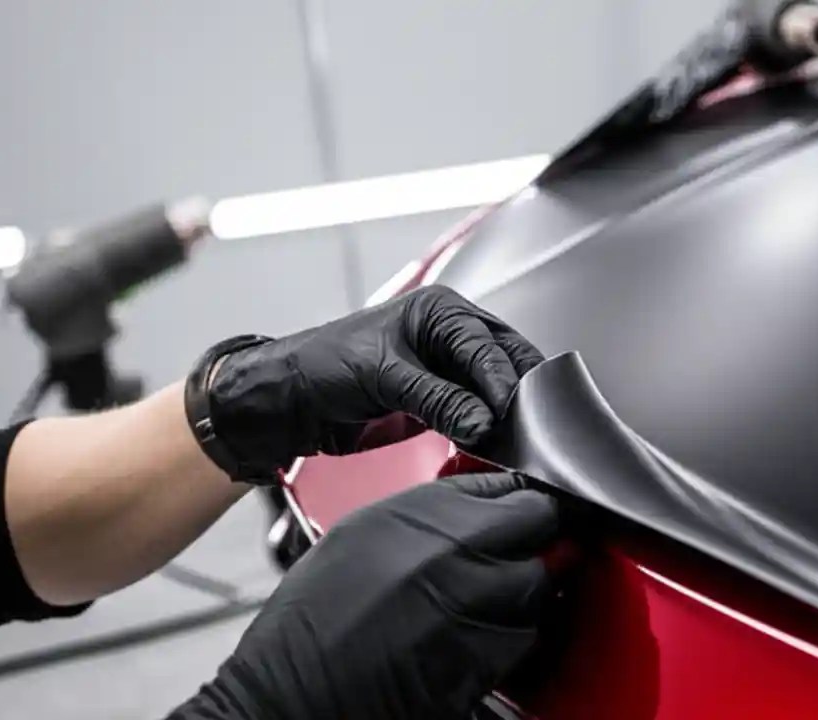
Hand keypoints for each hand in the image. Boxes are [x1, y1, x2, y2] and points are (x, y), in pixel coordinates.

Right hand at [169, 473, 561, 719]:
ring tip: (486, 602)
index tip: (520, 511)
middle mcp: (451, 553)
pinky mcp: (479, 660)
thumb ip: (428, 516)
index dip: (518, 501)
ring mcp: (470, 607)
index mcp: (420, 514)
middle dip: (536, 538)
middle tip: (520, 551)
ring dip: (522, 592)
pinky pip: (521, 638)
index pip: (507, 489)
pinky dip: (509, 637)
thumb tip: (481, 508)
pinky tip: (475, 638)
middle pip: (538, 529)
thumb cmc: (313, 621)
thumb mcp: (361, 536)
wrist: (293, 693)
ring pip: (535, 586)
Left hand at [185, 286, 543, 482]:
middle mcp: (450, 335)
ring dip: (502, 413)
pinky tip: (492, 444)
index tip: (512, 412)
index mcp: (440, 311)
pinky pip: (475, 413)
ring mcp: (447, 369)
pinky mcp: (442, 400)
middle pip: (502, 362)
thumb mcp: (386, 378)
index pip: (487, 345)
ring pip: (493, 390)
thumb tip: (484, 423)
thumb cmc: (325, 366)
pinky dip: (485, 428)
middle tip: (526, 426)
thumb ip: (440, 400)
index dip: (503, 380)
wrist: (291, 401)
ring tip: (512, 439)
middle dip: (514, 393)